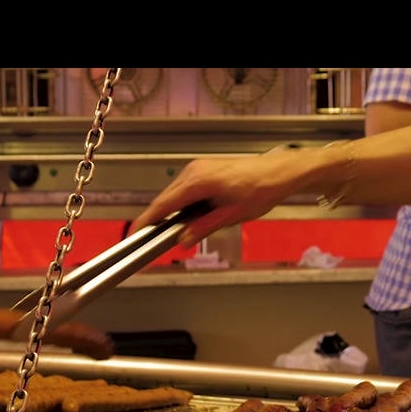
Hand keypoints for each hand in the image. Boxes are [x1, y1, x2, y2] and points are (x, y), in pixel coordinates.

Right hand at [130, 145, 315, 247]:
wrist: (276, 173)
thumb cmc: (260, 190)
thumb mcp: (230, 216)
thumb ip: (203, 228)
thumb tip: (183, 240)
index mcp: (198, 181)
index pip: (163, 205)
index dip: (146, 221)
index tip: (135, 235)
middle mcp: (193, 172)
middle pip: (164, 200)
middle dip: (157, 221)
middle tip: (152, 242)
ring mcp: (196, 169)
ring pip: (173, 195)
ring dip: (171, 213)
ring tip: (173, 234)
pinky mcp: (202, 170)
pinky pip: (182, 190)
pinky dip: (181, 205)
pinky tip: (188, 218)